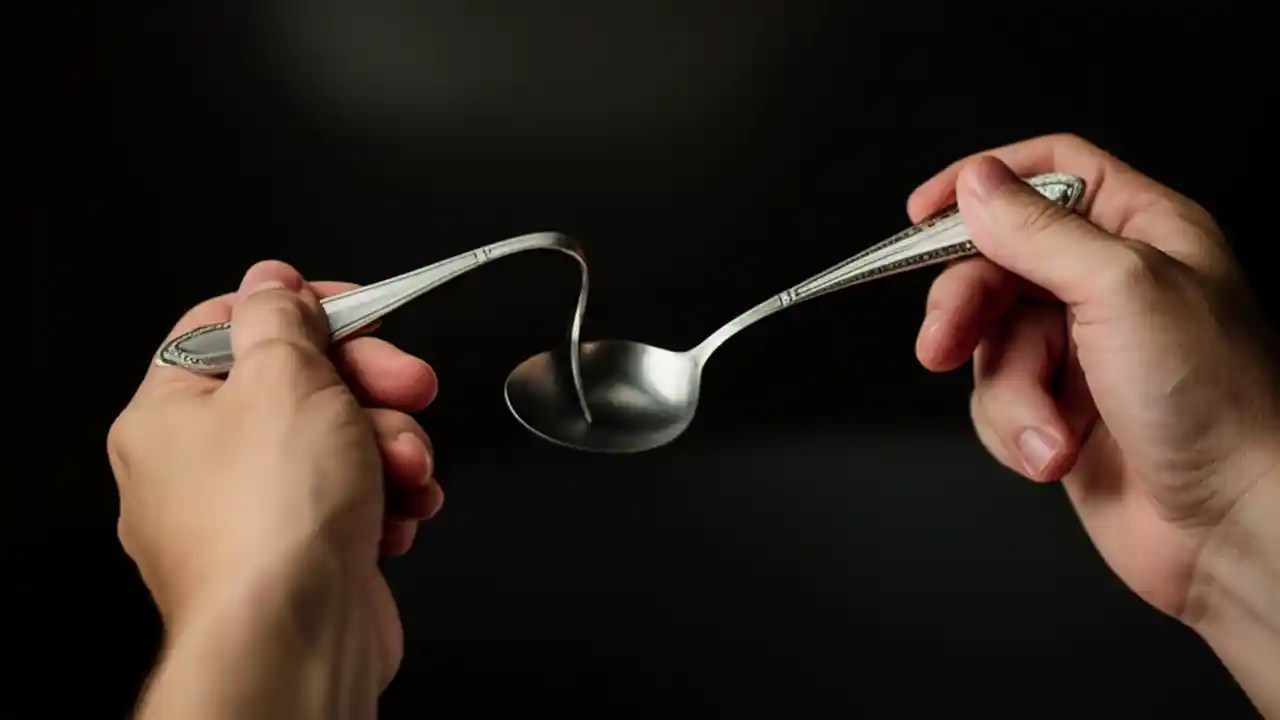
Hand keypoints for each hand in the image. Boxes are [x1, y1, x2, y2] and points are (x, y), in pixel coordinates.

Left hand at [107, 260, 441, 717]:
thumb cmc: (273, 522)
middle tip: (410, 382)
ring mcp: (252, 516)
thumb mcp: (285, 379)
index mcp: (169, 415)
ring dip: (391, 445)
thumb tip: (272, 284)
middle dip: (370, 385)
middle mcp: (200, 468)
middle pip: (297, 387)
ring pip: (338, 444)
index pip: (227, 327)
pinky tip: (404, 508)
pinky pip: (353, 499)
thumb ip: (280, 319)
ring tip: (406, 468)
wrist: (297, 638)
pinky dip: (388, 497)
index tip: (356, 309)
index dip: (300, 310)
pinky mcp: (302, 555)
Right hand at [908, 135, 1279, 711]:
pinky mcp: (1059, 408)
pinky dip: (1017, 430)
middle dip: (964, 308)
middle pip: (997, 262)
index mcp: (1142, 231)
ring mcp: (1082, 349)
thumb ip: (1038, 231)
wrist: (1232, 524)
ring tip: (1050, 430)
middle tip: (941, 343)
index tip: (923, 212)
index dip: (984, 181)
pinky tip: (1056, 453)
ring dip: (1011, 394)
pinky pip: (996, 400)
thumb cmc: (1217, 405)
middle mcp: (1109, 284)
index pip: (1050, 173)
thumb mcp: (1120, 289)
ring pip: (988, 342)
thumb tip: (976, 183)